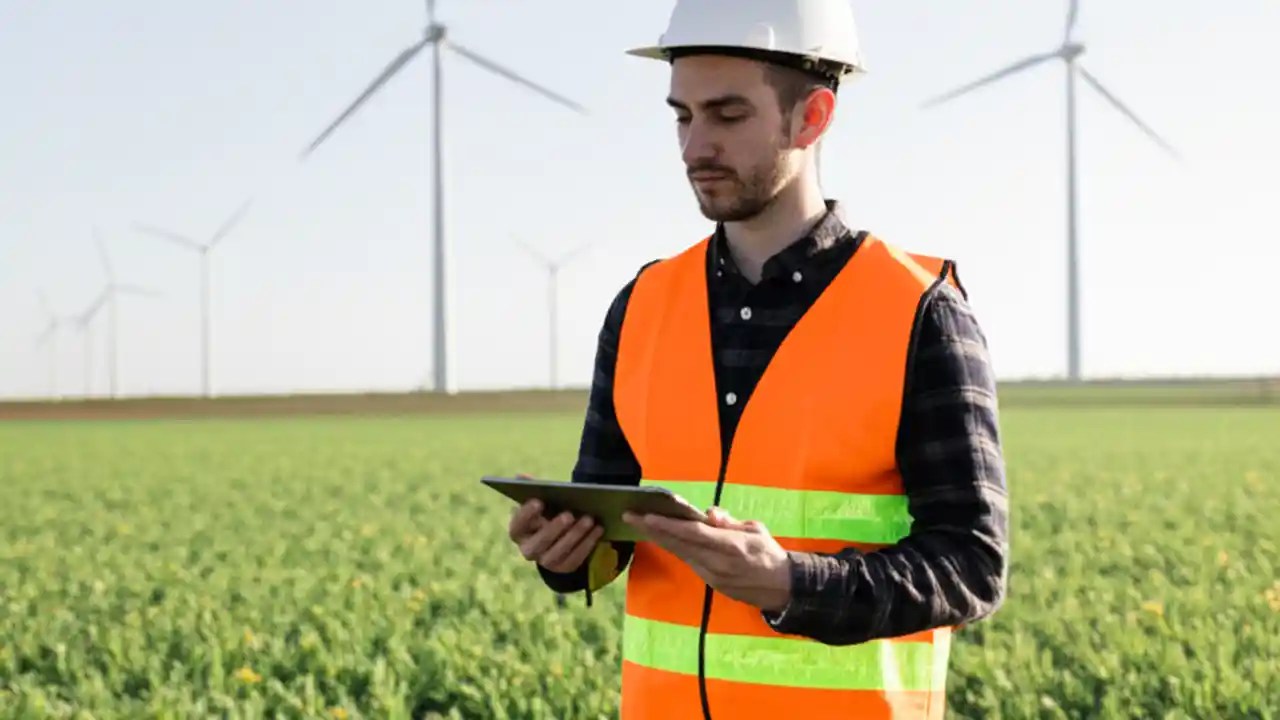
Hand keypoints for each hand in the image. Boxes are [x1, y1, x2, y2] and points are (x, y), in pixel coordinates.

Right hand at [508, 497, 603, 573]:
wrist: (562, 533)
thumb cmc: (549, 511)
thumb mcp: (543, 500)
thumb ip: (533, 488)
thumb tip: (520, 476)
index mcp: (519, 531)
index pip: (516, 526)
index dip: (525, 515)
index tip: (538, 501)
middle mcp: (528, 550)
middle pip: (537, 544)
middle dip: (553, 529)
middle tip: (569, 514)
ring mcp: (546, 561)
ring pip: (556, 554)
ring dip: (574, 536)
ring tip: (589, 519)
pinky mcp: (564, 567)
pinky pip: (575, 559)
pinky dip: (587, 544)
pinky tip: (598, 529)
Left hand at [623, 506, 792, 611]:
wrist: (782, 588)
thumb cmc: (769, 553)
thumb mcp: (756, 530)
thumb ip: (730, 522)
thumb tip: (710, 514)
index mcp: (731, 547)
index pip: (693, 534)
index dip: (668, 525)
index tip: (647, 516)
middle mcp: (717, 563)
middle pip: (678, 544)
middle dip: (652, 530)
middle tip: (629, 516)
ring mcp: (711, 575)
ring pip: (679, 553)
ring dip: (658, 538)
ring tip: (639, 524)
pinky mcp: (710, 582)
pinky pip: (687, 561)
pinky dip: (673, 548)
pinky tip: (660, 538)